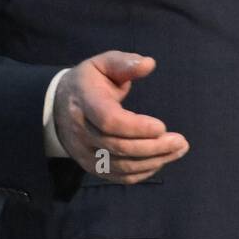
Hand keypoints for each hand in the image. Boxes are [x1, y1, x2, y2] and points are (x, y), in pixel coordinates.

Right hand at [53, 51, 188, 183]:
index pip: (109, 121)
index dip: (136, 127)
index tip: (162, 126)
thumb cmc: (89, 82)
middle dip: (153, 147)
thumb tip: (149, 64)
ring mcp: (85, 152)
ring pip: (121, 165)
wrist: (58, 107)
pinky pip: (119, 176)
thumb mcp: (102, 64)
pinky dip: (143, 172)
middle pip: (119, 146)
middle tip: (181, 141)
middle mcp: (82, 131)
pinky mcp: (91, 166)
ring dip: (154, 161)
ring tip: (178, 150)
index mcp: (85, 102)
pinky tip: (162, 160)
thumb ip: (124, 63)